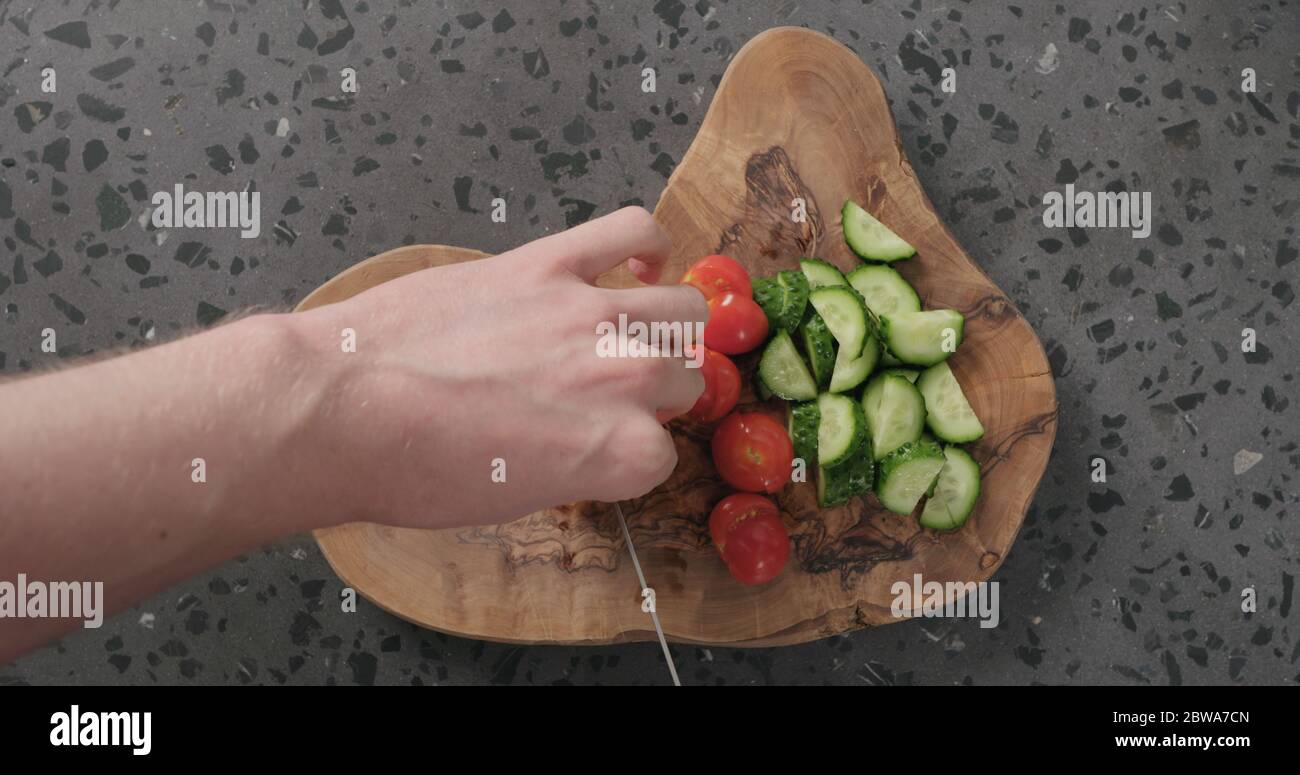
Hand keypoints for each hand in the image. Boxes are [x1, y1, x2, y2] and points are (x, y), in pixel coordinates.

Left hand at [298, 207, 707, 528]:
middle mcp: (624, 379)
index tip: (604, 446)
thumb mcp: (512, 498)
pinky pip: (632, 231)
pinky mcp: (549, 264)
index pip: (660, 453)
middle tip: (615, 392)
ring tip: (639, 331)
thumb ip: (575, 465)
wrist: (347, 408)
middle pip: (682, 377)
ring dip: (669, 326)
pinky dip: (648, 245)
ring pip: (682, 309)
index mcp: (620, 452)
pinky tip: (642, 264)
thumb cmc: (413, 467)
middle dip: (658, 391)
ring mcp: (591, 315)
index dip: (630, 451)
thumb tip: (583, 439)